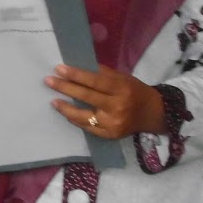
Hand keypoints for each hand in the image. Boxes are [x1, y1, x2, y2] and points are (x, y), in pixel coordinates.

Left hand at [45, 63, 166, 138]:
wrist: (153, 113)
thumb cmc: (135, 91)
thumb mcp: (123, 78)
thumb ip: (103, 74)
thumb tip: (78, 67)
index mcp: (122, 89)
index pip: (94, 81)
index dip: (76, 75)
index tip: (59, 69)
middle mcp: (117, 107)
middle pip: (86, 97)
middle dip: (65, 88)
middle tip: (49, 81)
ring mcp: (113, 123)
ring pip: (83, 116)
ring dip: (65, 108)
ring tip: (53, 101)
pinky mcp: (110, 135)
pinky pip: (88, 127)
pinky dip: (75, 120)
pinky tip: (66, 113)